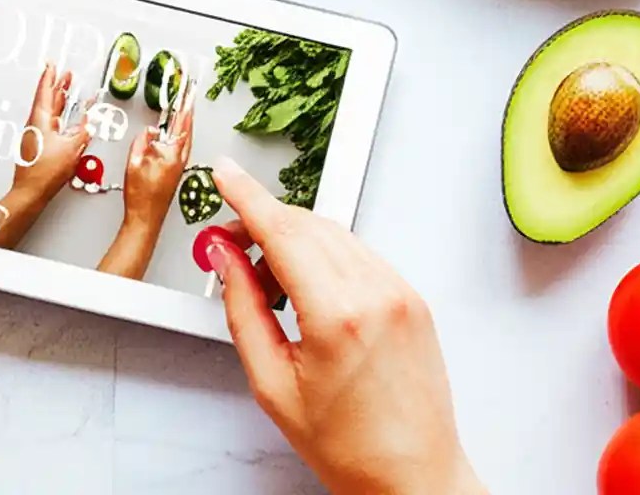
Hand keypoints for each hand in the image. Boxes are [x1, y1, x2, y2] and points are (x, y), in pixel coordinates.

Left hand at [13, 63, 89, 200]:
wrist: (32, 191)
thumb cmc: (46, 171)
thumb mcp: (72, 148)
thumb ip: (83, 132)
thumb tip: (89, 124)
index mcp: (40, 120)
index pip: (45, 91)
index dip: (49, 76)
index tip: (52, 64)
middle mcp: (35, 125)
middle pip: (46, 99)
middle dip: (56, 85)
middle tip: (63, 74)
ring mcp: (35, 135)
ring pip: (48, 111)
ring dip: (58, 100)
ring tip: (66, 90)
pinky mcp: (37, 145)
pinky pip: (49, 124)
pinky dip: (58, 116)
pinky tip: (65, 119)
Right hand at [123, 106, 192, 229]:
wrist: (145, 219)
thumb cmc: (140, 197)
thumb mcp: (133, 164)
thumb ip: (141, 142)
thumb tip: (149, 130)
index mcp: (171, 155)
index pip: (181, 123)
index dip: (185, 105)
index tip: (188, 92)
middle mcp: (180, 159)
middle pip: (187, 128)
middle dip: (188, 109)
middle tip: (190, 94)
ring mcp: (180, 166)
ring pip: (186, 137)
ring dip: (185, 121)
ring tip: (184, 106)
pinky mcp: (177, 171)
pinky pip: (181, 146)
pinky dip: (181, 133)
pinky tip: (176, 131)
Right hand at [202, 158, 485, 494]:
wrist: (413, 475)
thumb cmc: (349, 445)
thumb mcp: (273, 382)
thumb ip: (243, 310)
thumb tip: (226, 260)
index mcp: (338, 316)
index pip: (282, 231)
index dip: (247, 196)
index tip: (227, 174)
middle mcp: (376, 293)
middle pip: (307, 225)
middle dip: (262, 224)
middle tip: (229, 247)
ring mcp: (400, 292)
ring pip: (334, 235)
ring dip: (293, 241)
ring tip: (268, 286)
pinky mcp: (413, 298)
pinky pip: (359, 254)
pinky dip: (325, 257)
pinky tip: (306, 292)